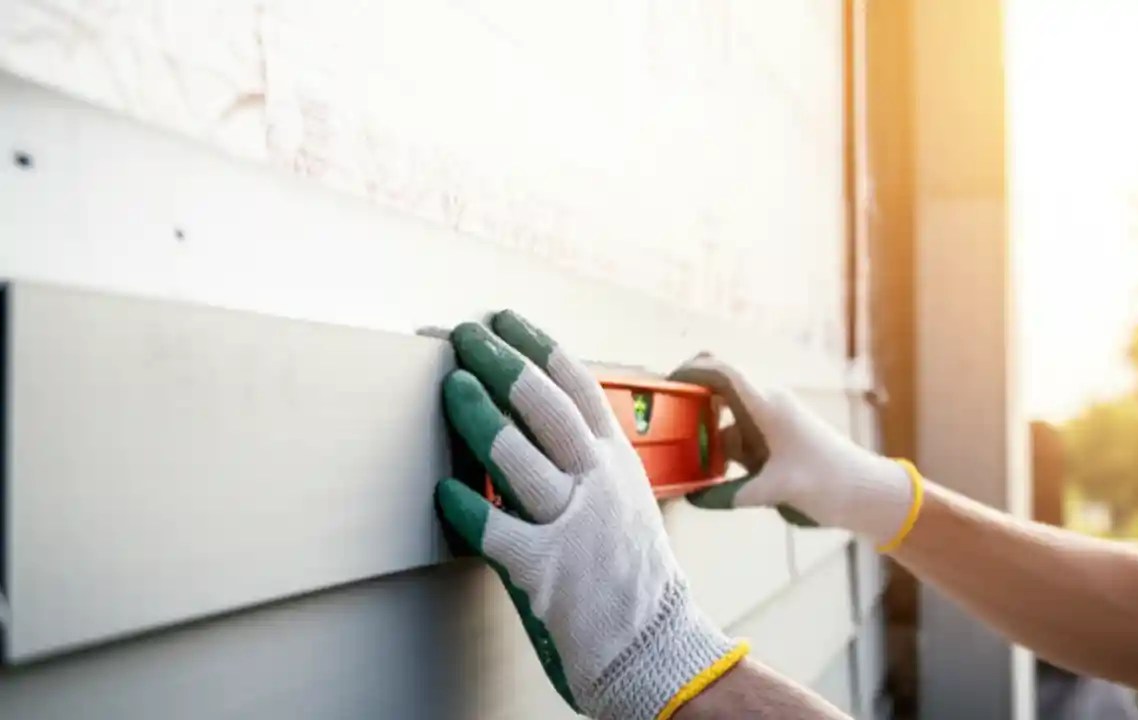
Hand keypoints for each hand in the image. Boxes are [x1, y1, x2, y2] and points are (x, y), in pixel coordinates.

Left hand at [435, 312, 748, 719]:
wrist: (657, 649)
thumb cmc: (635, 576)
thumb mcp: (626, 503)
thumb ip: (590, 465)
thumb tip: (539, 424)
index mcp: (619, 462)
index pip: (579, 385)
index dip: (538, 345)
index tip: (507, 319)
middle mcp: (599, 483)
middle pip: (543, 403)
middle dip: (499, 360)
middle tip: (465, 335)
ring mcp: (573, 523)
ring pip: (514, 452)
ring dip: (476, 412)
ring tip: (451, 386)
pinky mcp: (543, 568)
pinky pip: (491, 526)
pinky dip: (462, 504)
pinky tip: (442, 488)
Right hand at [669, 355, 921, 549]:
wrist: (867, 493)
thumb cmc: (829, 483)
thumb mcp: (775, 491)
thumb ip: (731, 495)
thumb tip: (692, 498)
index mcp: (768, 406)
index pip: (723, 373)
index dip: (692, 371)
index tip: (665, 382)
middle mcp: (767, 407)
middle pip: (719, 394)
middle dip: (691, 408)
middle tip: (664, 428)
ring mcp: (771, 423)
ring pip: (726, 422)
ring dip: (707, 438)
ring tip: (683, 461)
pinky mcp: (774, 441)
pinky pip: (739, 439)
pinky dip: (722, 452)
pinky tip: (710, 477)